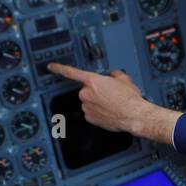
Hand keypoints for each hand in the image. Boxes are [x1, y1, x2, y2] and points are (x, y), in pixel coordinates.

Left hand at [46, 63, 180, 143]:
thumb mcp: (124, 79)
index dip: (59, 68)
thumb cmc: (129, 99)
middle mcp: (87, 94)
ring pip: (89, 102)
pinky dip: (99, 112)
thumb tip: (113, 75)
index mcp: (93, 81)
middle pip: (86, 89)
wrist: (134, 115)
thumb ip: (114, 75)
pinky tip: (110, 112)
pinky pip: (92, 113)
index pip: (71, 72)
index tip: (51, 67)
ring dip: (98, 102)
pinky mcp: (90, 118)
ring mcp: (87, 107)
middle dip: (96, 91)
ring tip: (112, 104)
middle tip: (110, 94)